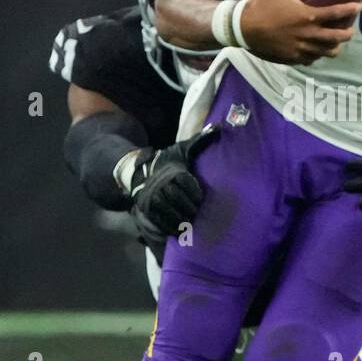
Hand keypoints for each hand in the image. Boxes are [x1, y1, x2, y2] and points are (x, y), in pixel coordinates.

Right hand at [129, 123, 219, 258]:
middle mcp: (161, 184)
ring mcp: (152, 197)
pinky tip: (178, 231)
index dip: (194, 192)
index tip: (200, 198)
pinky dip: (168, 228)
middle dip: (188, 208)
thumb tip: (218, 128)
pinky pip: (158, 221)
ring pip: (167, 211)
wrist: (143, 172)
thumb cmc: (170, 162)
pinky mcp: (146, 209)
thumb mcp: (184, 150)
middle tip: (196, 213)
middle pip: (177, 198)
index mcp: (173, 171)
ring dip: (180, 220)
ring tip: (189, 224)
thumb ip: (200, 141)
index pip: (184, 181)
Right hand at [240, 0, 360, 64]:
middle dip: (347, 34)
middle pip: (336, 37)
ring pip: (326, 52)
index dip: (350, 10)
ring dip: (334, 48)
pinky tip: (316, 53)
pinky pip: (310, 59)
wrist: (244, 27)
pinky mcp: (292, 57)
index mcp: (308, 16)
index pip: (336, 13)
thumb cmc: (263, 4)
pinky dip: (316, 56)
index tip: (358, 7)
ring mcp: (300, 48)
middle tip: (350, 31)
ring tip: (336, 45)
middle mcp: (308, 34)